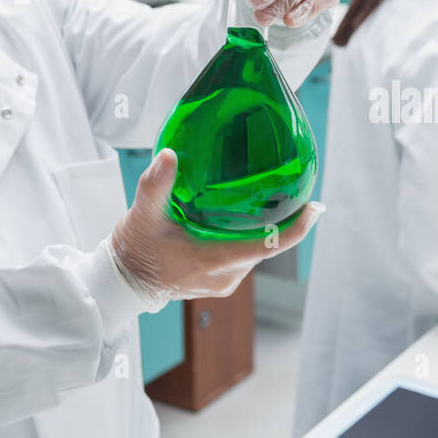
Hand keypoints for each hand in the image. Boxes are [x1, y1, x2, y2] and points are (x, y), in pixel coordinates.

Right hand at [109, 149, 323, 304]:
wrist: (122, 282)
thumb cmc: (134, 250)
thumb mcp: (143, 214)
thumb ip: (157, 184)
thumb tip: (170, 155)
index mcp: (215, 260)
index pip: (268, 245)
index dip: (297, 228)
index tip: (315, 207)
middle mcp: (227, 276)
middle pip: (266, 245)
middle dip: (280, 221)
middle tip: (292, 190)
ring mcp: (224, 281)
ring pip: (255, 251)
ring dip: (261, 230)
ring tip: (269, 200)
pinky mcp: (220, 281)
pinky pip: (243, 257)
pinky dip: (246, 238)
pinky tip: (243, 219)